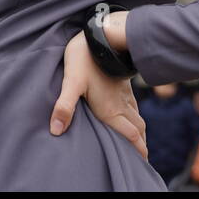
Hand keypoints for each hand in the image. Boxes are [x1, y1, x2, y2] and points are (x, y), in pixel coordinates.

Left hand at [51, 31, 147, 160]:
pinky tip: (131, 117)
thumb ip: (64, 106)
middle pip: (137, 130)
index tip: (143, 163)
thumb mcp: (71, 83)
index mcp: (111, 109)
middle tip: (143, 159)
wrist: (100, 35)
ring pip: (137, 117)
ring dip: (140, 132)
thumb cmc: (84, 59)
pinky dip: (136, 117)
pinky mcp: (123, 84)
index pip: (130, 135)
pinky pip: (134, 106)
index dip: (138, 150)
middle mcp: (121, 104)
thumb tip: (56, 130)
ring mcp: (124, 94)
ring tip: (139, 142)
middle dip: (141, 145)